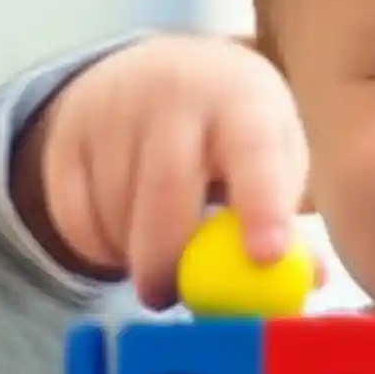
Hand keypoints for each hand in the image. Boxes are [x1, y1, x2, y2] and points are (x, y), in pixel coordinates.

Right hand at [14, 34, 311, 308]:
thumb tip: (309, 279)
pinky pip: (76, 217)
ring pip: (116, 211)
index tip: (265, 258)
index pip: (255, 151)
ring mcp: (112, 109)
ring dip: (136, 255)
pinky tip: (127, 232)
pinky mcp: (65, 136)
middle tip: (174, 298)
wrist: (165, 74)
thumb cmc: (239, 136)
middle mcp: (175, 92)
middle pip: (167, 187)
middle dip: (171, 258)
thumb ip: (287, 218)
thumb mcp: (275, 158)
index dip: (262, 205)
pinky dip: (101, 246)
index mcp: (243, 99)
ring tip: (162, 251)